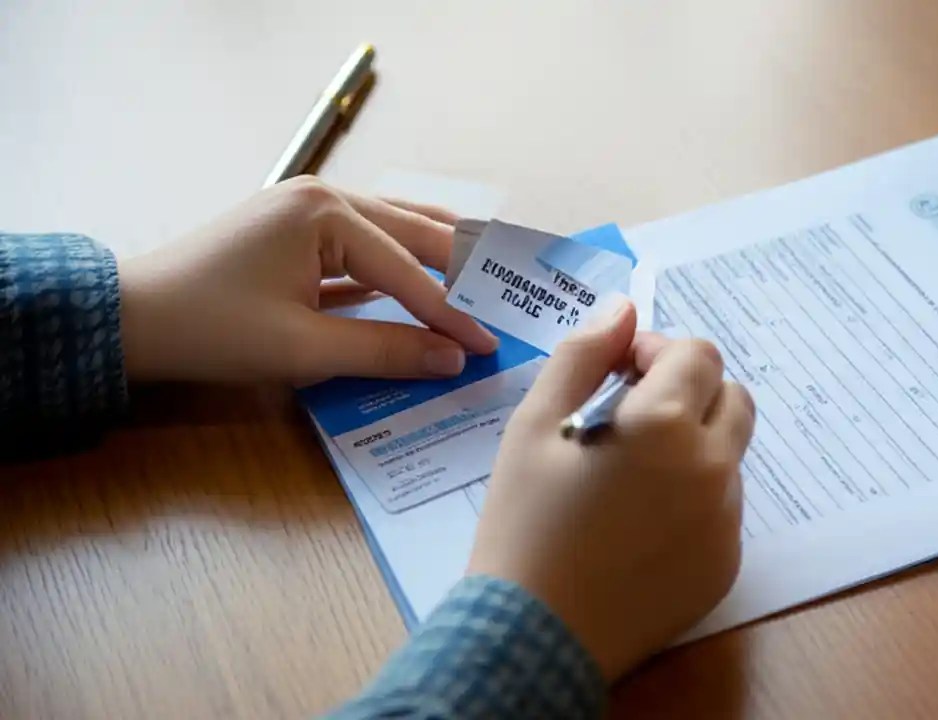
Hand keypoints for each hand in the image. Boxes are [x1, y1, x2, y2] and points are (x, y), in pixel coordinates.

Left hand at [118, 177, 497, 383]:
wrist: (128, 318)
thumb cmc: (212, 330)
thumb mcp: (304, 348)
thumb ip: (386, 350)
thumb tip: (454, 358)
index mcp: (326, 214)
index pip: (408, 270)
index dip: (452, 312)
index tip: (490, 344)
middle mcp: (323, 195)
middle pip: (412, 231)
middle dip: (460, 268)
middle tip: (507, 297)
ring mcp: (307, 205)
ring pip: (393, 227)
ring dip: (435, 256)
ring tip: (484, 278)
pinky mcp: (295, 227)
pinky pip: (364, 241)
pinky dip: (397, 262)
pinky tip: (425, 281)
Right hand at [467, 297, 755, 680]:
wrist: (532, 635)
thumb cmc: (522, 523)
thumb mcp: (534, 425)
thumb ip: (584, 354)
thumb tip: (623, 307)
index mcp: (666, 424)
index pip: (698, 353)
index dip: (657, 352)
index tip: (618, 373)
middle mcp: (713, 468)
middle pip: (731, 395)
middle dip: (689, 389)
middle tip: (631, 413)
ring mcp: (726, 522)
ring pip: (729, 453)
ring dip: (693, 443)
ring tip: (630, 472)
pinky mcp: (725, 565)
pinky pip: (723, 508)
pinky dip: (693, 498)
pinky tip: (639, 521)